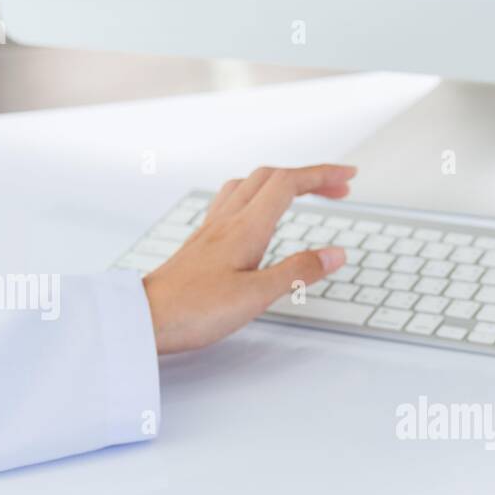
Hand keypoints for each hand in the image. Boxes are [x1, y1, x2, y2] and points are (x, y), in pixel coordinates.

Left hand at [141, 164, 355, 354]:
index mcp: (246, 227)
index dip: (322, 176)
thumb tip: (335, 254)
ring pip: (250, 184)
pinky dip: (257, 196)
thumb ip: (299, 271)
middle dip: (309, 177)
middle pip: (272, 177)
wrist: (146, 318)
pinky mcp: (203, 242)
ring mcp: (212, 228)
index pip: (289, 184)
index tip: (348, 178)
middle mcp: (228, 220)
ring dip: (282, 181)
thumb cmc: (194, 309)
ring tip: (303, 194)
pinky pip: (232, 201)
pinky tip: (259, 215)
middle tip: (337, 189)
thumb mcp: (257, 296)